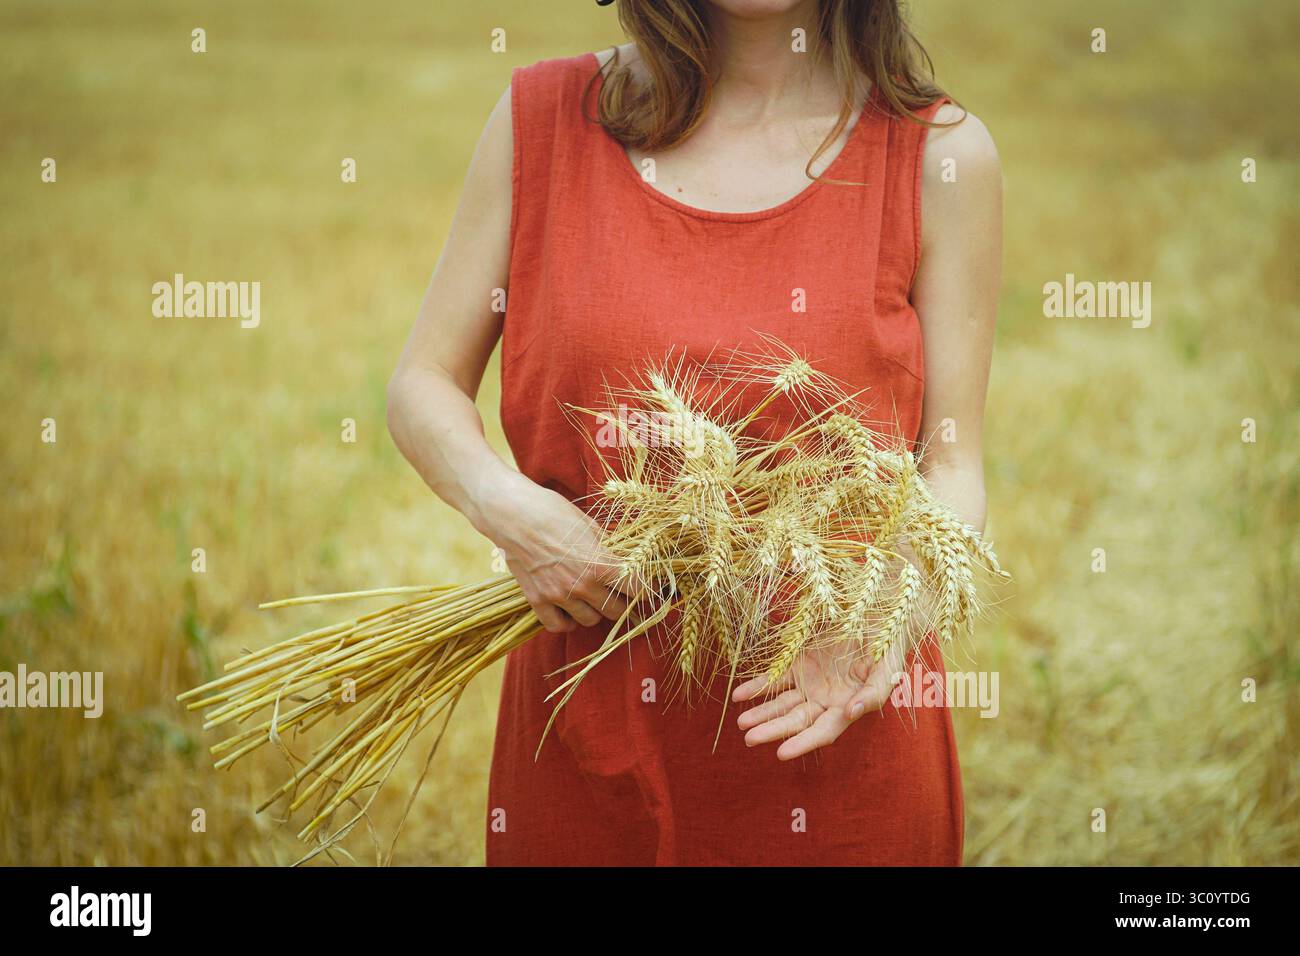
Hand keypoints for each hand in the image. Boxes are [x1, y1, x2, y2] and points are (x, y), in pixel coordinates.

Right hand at [479, 472, 630, 633]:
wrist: (511, 514)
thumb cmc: (552, 511)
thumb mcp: (589, 524)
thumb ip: (608, 547)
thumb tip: (625, 556)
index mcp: (600, 564)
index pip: (635, 590)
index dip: (644, 590)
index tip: (644, 588)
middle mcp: (582, 586)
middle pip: (615, 610)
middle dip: (622, 602)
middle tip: (620, 593)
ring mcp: (558, 596)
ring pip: (591, 620)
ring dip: (596, 611)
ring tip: (593, 598)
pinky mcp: (537, 600)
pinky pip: (559, 626)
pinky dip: (568, 622)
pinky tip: (570, 610)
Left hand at [733, 636, 905, 760]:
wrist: (877, 615)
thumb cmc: (887, 645)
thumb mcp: (886, 670)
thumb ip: (872, 694)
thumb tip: (851, 713)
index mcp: (847, 706)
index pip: (822, 731)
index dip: (803, 743)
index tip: (781, 753)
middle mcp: (825, 700)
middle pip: (796, 721)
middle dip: (773, 730)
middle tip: (750, 739)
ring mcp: (810, 683)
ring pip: (782, 703)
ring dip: (761, 713)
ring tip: (741, 723)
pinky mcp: (799, 663)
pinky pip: (775, 679)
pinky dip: (757, 687)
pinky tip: (739, 695)